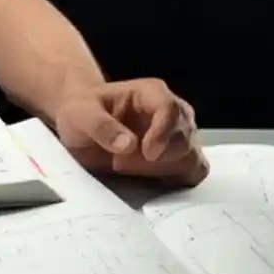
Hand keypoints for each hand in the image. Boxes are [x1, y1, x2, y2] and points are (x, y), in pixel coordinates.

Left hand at [54, 78, 208, 186]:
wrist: (83, 125)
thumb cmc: (83, 112)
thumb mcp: (80, 114)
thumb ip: (101, 127)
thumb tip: (128, 145)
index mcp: (151, 92)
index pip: (170, 109)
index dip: (162, 133)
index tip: (148, 154)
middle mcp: (172, 111)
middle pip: (184, 137)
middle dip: (156, 158)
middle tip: (122, 163)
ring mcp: (179, 134)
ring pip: (191, 157)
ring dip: (164, 171)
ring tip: (131, 168)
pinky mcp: (179, 156)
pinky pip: (193, 172)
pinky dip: (177, 180)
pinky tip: (151, 179)